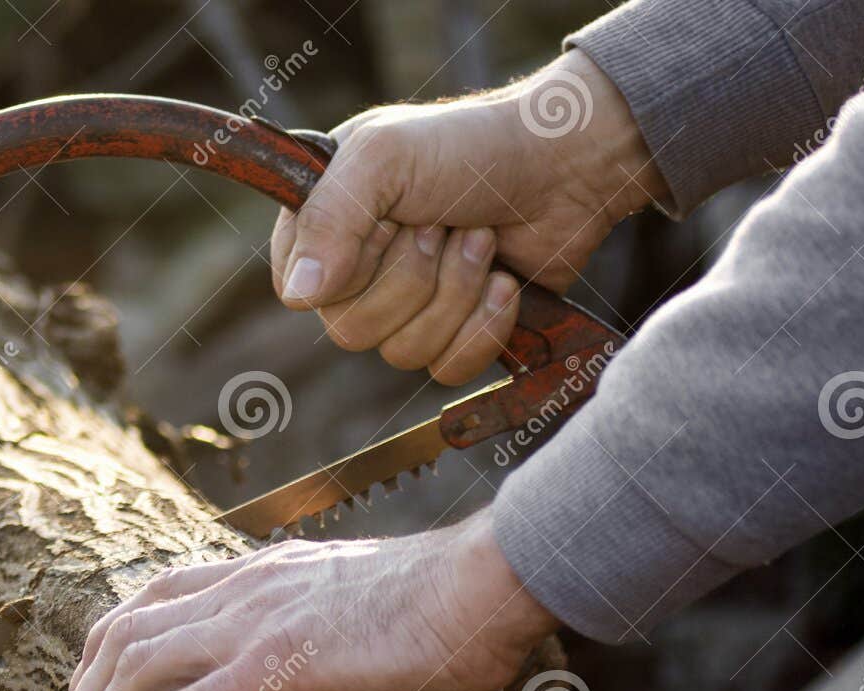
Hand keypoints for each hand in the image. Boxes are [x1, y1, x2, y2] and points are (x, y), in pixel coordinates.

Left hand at [64, 510, 557, 690]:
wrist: (486, 582)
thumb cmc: (451, 599)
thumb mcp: (366, 596)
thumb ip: (327, 619)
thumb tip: (332, 659)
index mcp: (258, 572)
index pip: (149, 598)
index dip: (103, 652)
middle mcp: (240, 590)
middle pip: (119, 638)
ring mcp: (253, 624)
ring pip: (132, 676)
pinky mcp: (276, 667)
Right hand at [272, 49, 666, 382]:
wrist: (564, 165)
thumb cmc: (469, 146)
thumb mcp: (383, 156)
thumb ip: (329, 218)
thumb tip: (300, 297)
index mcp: (323, 229)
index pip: (300, 293)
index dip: (349, 267)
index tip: (389, 219)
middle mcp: (356, 275)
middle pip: (351, 332)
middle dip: (414, 277)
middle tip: (443, 224)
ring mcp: (406, 310)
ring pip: (402, 353)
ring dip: (455, 292)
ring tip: (480, 239)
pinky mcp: (456, 335)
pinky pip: (448, 370)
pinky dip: (484, 326)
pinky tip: (503, 282)